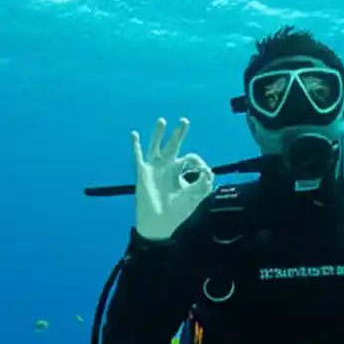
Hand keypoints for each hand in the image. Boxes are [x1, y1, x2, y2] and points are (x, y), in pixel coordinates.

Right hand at [131, 117, 213, 240]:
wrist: (159, 224)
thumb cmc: (176, 211)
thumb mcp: (194, 198)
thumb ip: (203, 185)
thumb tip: (210, 172)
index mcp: (179, 172)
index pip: (189, 158)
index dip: (198, 162)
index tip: (204, 172)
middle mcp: (167, 167)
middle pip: (173, 145)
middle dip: (179, 133)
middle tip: (185, 120)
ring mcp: (154, 169)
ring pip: (156, 146)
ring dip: (159, 134)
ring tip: (162, 120)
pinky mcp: (143, 173)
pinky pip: (138, 157)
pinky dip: (135, 146)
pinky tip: (134, 134)